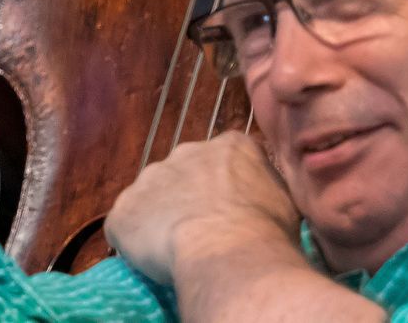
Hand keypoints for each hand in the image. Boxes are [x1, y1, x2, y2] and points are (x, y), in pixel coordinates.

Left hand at [103, 131, 303, 286]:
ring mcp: (149, 178)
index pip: (226, 160)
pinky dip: (136, 244)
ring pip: (152, 198)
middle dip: (190, 198)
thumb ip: (266, 185)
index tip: (233, 212)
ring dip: (161, 218)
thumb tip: (263, 192)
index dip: (228, 189)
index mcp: (230, 146)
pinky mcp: (123, 211)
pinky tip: (154, 260)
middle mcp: (185, 151)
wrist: (226, 251)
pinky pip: (126, 227)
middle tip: (205, 231)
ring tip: (180, 249)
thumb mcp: (284, 198)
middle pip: (184, 174)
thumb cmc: (266, 229)